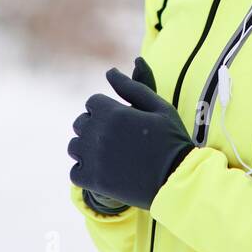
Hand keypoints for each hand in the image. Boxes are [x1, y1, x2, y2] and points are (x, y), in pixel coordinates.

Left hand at [68, 56, 194, 210]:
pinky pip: (75, 172)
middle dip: (96, 127)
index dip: (107, 110)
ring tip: (111, 156)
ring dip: (88, 149)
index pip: (92, 102)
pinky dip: (86, 172)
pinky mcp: (93, 180)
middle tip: (118, 140)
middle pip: (80, 123)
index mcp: (114, 113)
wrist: (177, 180)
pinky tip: (105, 172)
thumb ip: (131, 87)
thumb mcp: (158, 107)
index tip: (122, 122)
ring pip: (75, 146)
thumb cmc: (171, 140)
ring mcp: (94, 158)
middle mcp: (99, 133)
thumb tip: (109, 71)